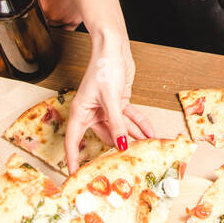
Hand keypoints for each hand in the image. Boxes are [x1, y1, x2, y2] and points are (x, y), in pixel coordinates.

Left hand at [30, 0, 81, 28]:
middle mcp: (55, 16)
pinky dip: (63, 25)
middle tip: (46, 3)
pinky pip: (66, 29)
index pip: (31, 14)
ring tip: (56, 7)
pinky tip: (62, 16)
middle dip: (42, 14)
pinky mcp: (76, 20)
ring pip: (53, 26)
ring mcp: (66, 20)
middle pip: (42, 21)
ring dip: (52, 20)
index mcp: (44, 6)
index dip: (31, 9)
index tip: (33, 5)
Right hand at [63, 30, 155, 172]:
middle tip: (131, 162)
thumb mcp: (112, 99)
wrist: (114, 47)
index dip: (74, 159)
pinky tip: (150, 133)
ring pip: (121, 128)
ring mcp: (106, 108)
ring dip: (134, 136)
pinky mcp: (119, 102)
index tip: (75, 175)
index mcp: (81, 112)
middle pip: (105, 137)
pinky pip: (129, 118)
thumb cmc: (104, 68)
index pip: (73, 141)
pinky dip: (140, 124)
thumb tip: (121, 146)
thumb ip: (117, 124)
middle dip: (118, 148)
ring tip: (148, 149)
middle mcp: (92, 112)